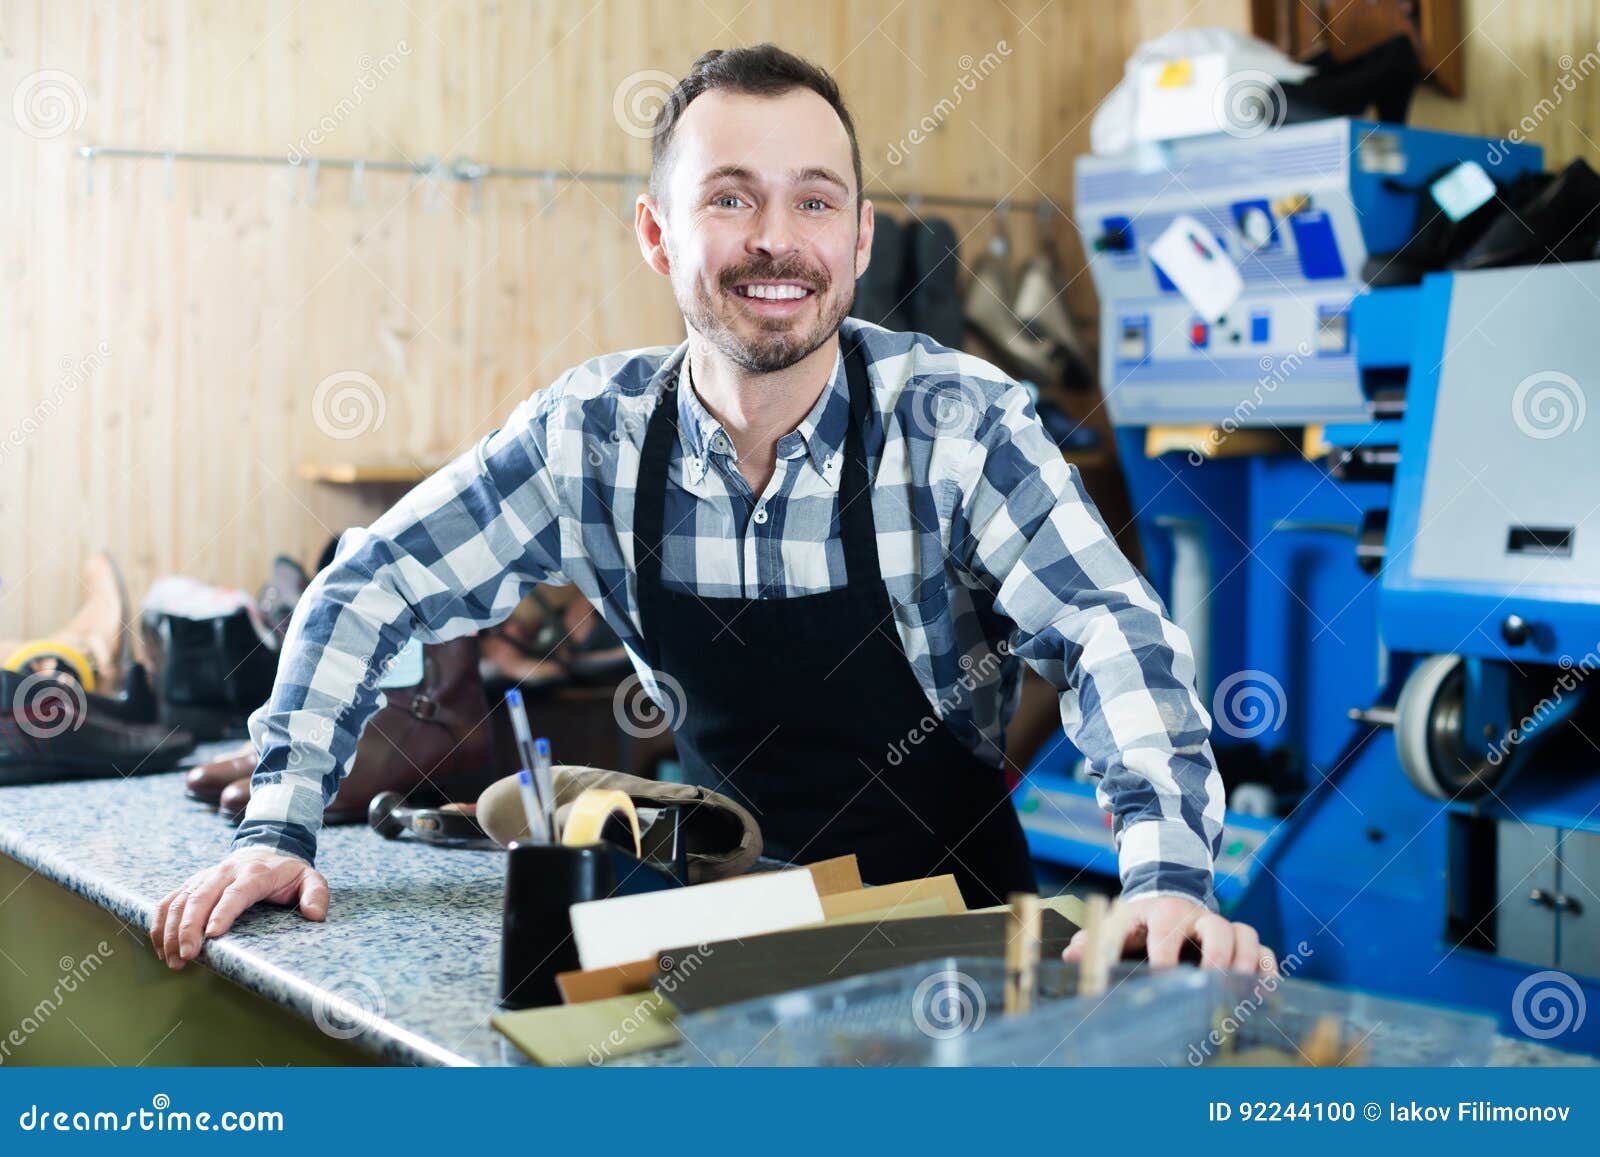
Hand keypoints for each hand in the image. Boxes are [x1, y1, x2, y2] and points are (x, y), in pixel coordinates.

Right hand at [149, 848, 327, 969]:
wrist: (268, 847)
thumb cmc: (288, 872)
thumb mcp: (311, 879)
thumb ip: (316, 894)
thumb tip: (314, 915)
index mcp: (255, 873)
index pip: (236, 892)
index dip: (223, 912)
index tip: (213, 935)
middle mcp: (225, 873)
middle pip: (201, 897)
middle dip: (189, 928)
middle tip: (187, 957)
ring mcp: (205, 877)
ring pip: (179, 900)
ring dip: (170, 930)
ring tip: (173, 960)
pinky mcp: (191, 884)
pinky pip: (168, 901)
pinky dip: (159, 923)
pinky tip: (160, 947)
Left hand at [1063, 895, 1275, 975]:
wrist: (1167, 890)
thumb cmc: (1139, 918)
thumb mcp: (1117, 922)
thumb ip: (1097, 940)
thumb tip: (1071, 955)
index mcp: (1164, 911)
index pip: (1166, 927)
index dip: (1165, 950)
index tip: (1163, 974)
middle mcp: (1198, 916)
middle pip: (1217, 927)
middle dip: (1218, 955)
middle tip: (1214, 983)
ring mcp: (1223, 925)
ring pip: (1245, 935)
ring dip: (1247, 962)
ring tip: (1243, 991)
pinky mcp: (1240, 938)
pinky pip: (1263, 948)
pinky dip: (1267, 968)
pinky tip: (1265, 991)